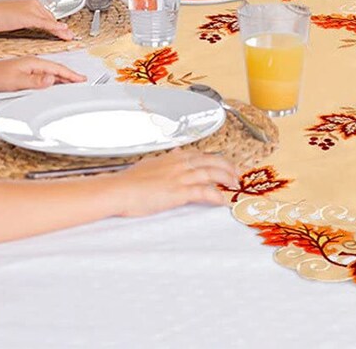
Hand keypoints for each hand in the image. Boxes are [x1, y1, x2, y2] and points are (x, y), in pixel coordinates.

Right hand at [0, 0, 73, 39]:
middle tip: (68, 35)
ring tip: (68, 36)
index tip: (60, 29)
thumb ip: (25, 18)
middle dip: (60, 27)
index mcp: (30, 1)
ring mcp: (32, 9)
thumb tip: (29, 22)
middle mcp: (33, 3)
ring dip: (60, 30)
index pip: (46, 14)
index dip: (54, 23)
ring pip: (50, 21)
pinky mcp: (29, 17)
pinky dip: (55, 28)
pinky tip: (62, 31)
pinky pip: (46, 23)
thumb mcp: (15, 16)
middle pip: (50, 17)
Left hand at [0, 56, 86, 91]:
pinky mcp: (25, 74)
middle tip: (81, 81)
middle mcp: (33, 64)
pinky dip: (52, 80)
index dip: (71, 74)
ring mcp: (29, 68)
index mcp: (33, 62)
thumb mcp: (17, 81)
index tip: (81, 79)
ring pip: (50, 73)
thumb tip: (51, 79)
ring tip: (71, 83)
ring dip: (62, 78)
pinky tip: (53, 84)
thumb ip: (35, 81)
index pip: (57, 69)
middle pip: (56, 70)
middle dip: (70, 75)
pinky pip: (44, 76)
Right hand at [113, 149, 238, 215]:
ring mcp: (180, 177)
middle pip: (211, 161)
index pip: (200, 155)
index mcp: (172, 157)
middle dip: (227, 166)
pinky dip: (216, 196)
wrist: (119, 190)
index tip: (224, 163)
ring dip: (226, 179)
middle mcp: (179, 164)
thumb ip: (165, 161)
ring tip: (234, 185)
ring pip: (211, 173)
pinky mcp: (178, 192)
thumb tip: (174, 154)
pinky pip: (203, 192)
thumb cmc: (129, 182)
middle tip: (236, 174)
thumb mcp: (150, 164)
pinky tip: (222, 201)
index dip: (215, 159)